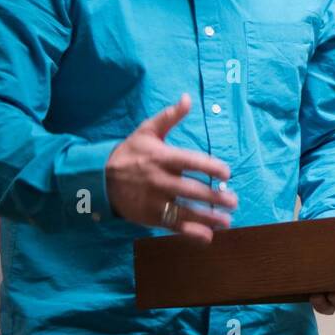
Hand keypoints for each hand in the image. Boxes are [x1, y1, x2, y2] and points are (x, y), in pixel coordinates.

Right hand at [104, 93, 237, 243]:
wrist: (100, 179)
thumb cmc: (130, 153)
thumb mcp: (147, 131)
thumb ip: (170, 117)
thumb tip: (188, 98)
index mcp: (163, 158)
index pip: (190, 162)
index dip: (210, 167)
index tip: (227, 173)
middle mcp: (160, 180)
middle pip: (192, 190)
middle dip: (215, 197)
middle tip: (233, 201)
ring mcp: (155, 201)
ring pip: (185, 211)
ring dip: (208, 218)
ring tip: (227, 221)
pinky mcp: (150, 217)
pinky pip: (173, 226)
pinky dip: (191, 233)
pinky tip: (207, 236)